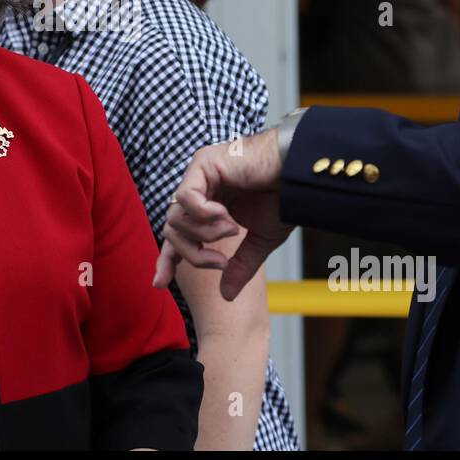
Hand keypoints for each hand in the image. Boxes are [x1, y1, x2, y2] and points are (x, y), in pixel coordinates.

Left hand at [154, 128, 293, 300]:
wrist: (299, 174)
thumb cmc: (283, 199)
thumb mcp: (259, 241)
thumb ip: (239, 265)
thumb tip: (226, 296)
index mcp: (207, 206)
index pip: (176, 234)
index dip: (167, 259)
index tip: (160, 284)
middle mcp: (198, 189)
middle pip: (171, 229)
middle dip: (192, 253)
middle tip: (219, 262)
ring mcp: (198, 174)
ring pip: (176, 216)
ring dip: (204, 234)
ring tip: (232, 230)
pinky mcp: (203, 163)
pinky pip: (187, 197)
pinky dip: (204, 214)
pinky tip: (226, 216)